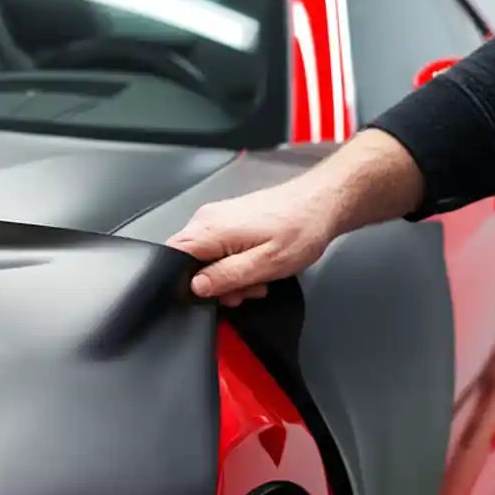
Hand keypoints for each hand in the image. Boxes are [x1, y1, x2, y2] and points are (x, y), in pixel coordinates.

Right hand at [167, 129, 424, 306]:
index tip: (212, 293)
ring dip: (228, 274)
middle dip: (214, 282)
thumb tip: (196, 287)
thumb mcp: (265, 264)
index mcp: (210, 229)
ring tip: (259, 277)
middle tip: (245, 289)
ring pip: (205, 257)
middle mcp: (207, 219)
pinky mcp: (228, 219)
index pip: (171, 258)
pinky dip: (234, 262)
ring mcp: (217, 217)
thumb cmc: (301, 228)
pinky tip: (258, 265)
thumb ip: (226, 277)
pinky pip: (218, 248)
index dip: (185, 282)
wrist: (323, 202)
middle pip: (189, 261)